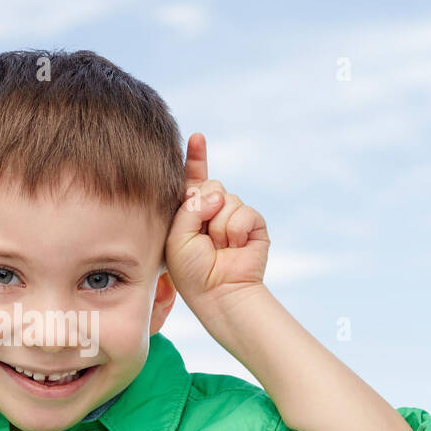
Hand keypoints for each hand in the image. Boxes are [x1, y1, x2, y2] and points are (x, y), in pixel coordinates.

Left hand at [165, 132, 269, 317]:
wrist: (218, 292)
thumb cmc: (191, 270)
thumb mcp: (176, 236)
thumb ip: (189, 207)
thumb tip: (219, 194)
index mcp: (189, 214)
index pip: (192, 180)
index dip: (195, 158)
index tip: (197, 138)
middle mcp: (212, 212)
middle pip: (210, 184)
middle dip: (203, 205)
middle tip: (202, 234)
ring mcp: (234, 217)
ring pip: (227, 197)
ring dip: (219, 224)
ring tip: (218, 247)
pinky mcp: (254, 224)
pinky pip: (244, 211)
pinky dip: (235, 230)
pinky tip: (234, 247)